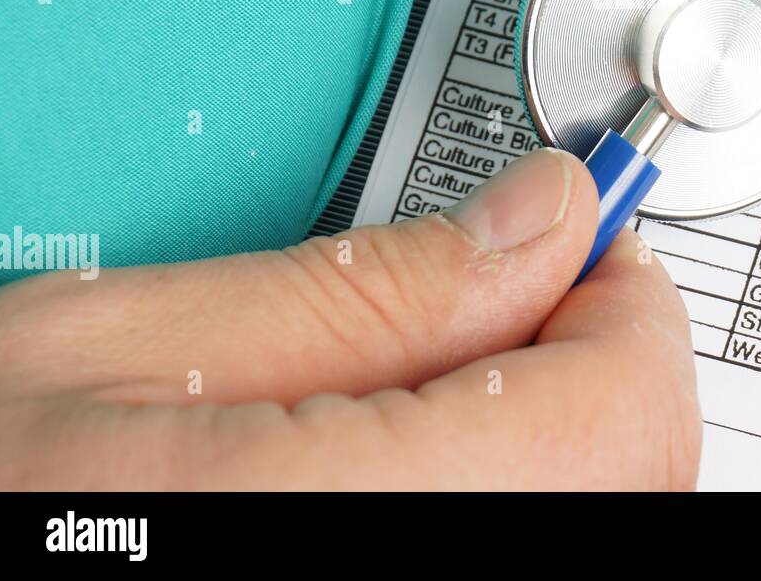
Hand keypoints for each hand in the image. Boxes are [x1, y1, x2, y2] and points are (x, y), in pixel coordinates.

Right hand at [0, 149, 700, 489]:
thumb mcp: (128, 344)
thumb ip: (370, 285)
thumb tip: (544, 215)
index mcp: (355, 519)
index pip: (623, 408)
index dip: (621, 290)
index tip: (579, 224)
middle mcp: (413, 578)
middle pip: (631, 467)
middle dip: (590, 351)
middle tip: (510, 276)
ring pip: (591, 503)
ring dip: (555, 415)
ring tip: (439, 357)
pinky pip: (521, 531)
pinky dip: (508, 469)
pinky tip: (417, 438)